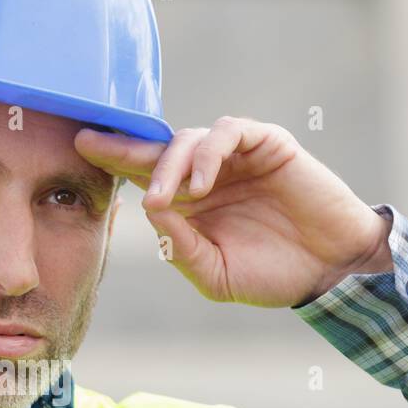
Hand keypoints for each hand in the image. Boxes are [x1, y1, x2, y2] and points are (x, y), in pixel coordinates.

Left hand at [74, 117, 392, 307]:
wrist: (330, 271)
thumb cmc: (273, 275)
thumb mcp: (214, 275)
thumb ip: (181, 247)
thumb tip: (151, 210)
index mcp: (188, 203)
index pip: (142, 173)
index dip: (111, 158)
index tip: (77, 147)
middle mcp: (206, 174)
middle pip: (155, 149)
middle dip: (121, 148)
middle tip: (94, 149)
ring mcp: (236, 157)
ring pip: (188, 138)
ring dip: (168, 163)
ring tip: (166, 196)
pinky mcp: (266, 144)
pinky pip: (228, 132)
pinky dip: (208, 152)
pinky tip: (201, 184)